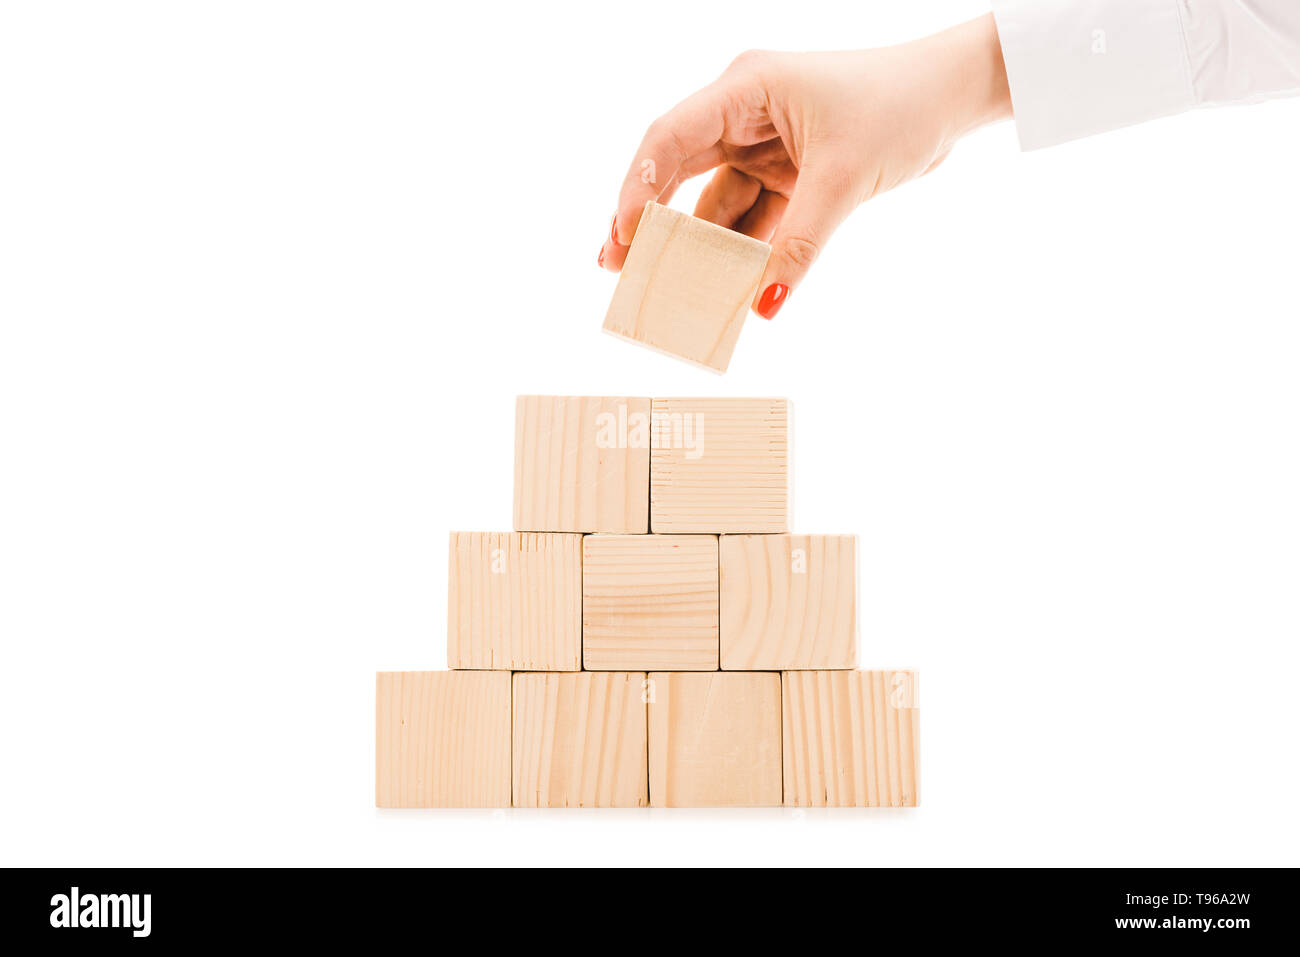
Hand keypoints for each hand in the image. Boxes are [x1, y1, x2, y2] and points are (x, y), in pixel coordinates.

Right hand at [599, 14, 1011, 317]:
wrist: (953, 97)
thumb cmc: (900, 107)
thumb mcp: (845, 179)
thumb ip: (800, 244)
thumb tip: (764, 306)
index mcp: (746, 88)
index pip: (672, 138)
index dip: (640, 187)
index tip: (625, 236)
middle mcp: (743, 113)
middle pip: (677, 170)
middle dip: (649, 219)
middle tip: (617, 267)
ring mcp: (762, 145)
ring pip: (712, 201)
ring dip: (694, 245)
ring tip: (662, 288)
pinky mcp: (784, 173)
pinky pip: (747, 218)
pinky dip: (735, 251)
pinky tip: (716, 285)